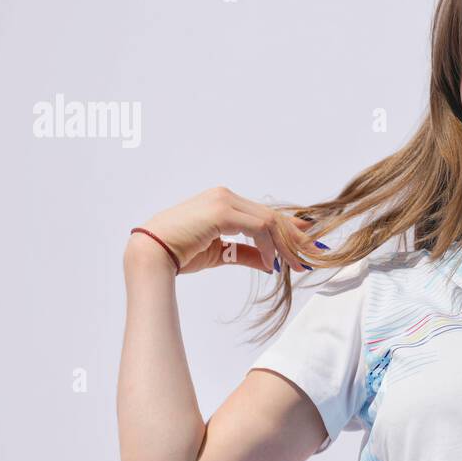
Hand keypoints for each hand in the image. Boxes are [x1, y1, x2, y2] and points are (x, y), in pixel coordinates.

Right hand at [130, 186, 316, 274]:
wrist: (152, 254)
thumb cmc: (180, 253)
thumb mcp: (221, 254)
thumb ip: (246, 254)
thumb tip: (270, 263)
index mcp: (223, 202)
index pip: (264, 213)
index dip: (288, 229)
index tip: (306, 245)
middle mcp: (225, 196)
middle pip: (271, 215)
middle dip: (293, 237)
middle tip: (310, 256)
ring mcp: (224, 201)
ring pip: (268, 220)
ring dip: (284, 244)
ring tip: (293, 264)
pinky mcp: (222, 211)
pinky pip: (258, 228)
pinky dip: (268, 245)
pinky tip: (270, 262)